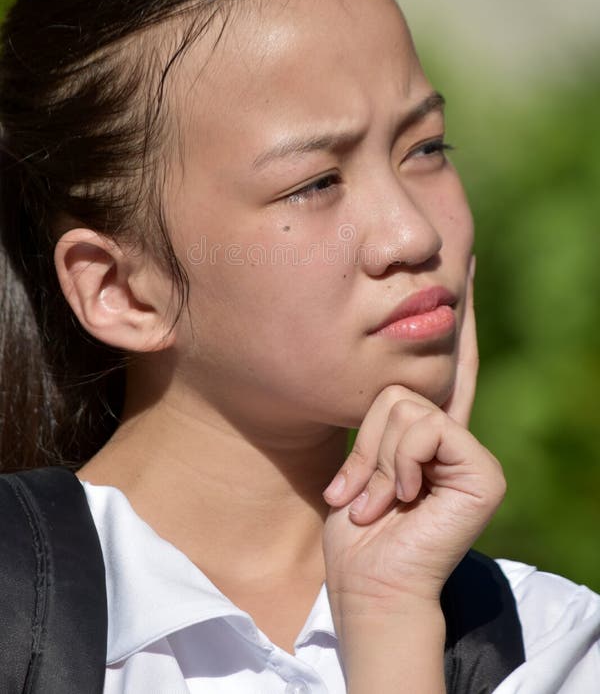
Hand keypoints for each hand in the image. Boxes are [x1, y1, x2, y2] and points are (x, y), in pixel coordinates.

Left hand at [322, 257, 504, 607]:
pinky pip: (423, 428)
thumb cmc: (356, 526)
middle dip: (367, 443)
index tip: (471, 263)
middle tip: (359, 492)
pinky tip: (402, 500)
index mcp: (432, 429)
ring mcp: (473, 453)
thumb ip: (383, 413)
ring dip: (374, 459)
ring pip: (404, 403)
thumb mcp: (362, 454)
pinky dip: (397, 464)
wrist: (366, 582)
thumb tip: (388, 360)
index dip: (462, 313)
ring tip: (377, 502)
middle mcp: (457, 433)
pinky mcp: (484, 471)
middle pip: (398, 384)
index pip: (449, 362)